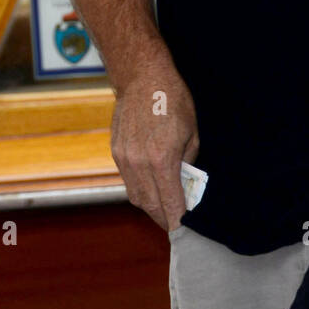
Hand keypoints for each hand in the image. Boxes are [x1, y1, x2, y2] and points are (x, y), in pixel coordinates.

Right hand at [111, 65, 198, 231]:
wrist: (142, 78)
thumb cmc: (172, 100)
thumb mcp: (192, 131)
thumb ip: (188, 161)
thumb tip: (186, 181)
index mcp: (162, 159)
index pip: (170, 202)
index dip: (177, 220)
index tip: (184, 231)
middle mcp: (140, 163)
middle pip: (150, 205)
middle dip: (164, 218)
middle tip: (175, 225)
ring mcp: (125, 159)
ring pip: (136, 196)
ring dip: (150, 207)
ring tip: (164, 209)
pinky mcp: (116, 152)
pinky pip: (128, 181)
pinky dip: (140, 190)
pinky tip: (151, 188)